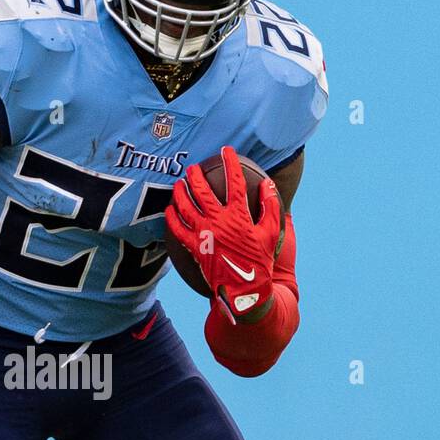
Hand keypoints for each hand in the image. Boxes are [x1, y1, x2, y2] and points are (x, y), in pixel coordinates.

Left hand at [165, 146, 281, 322]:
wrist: (244, 289)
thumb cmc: (260, 260)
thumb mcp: (270, 232)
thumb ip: (270, 206)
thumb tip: (268, 184)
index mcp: (239, 216)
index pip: (234, 182)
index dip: (230, 163)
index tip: (227, 151)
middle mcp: (218, 222)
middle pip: (202, 191)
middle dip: (195, 176)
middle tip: (193, 168)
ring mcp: (204, 234)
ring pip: (186, 207)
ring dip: (180, 193)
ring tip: (179, 185)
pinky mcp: (194, 248)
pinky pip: (177, 230)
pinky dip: (171, 218)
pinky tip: (169, 210)